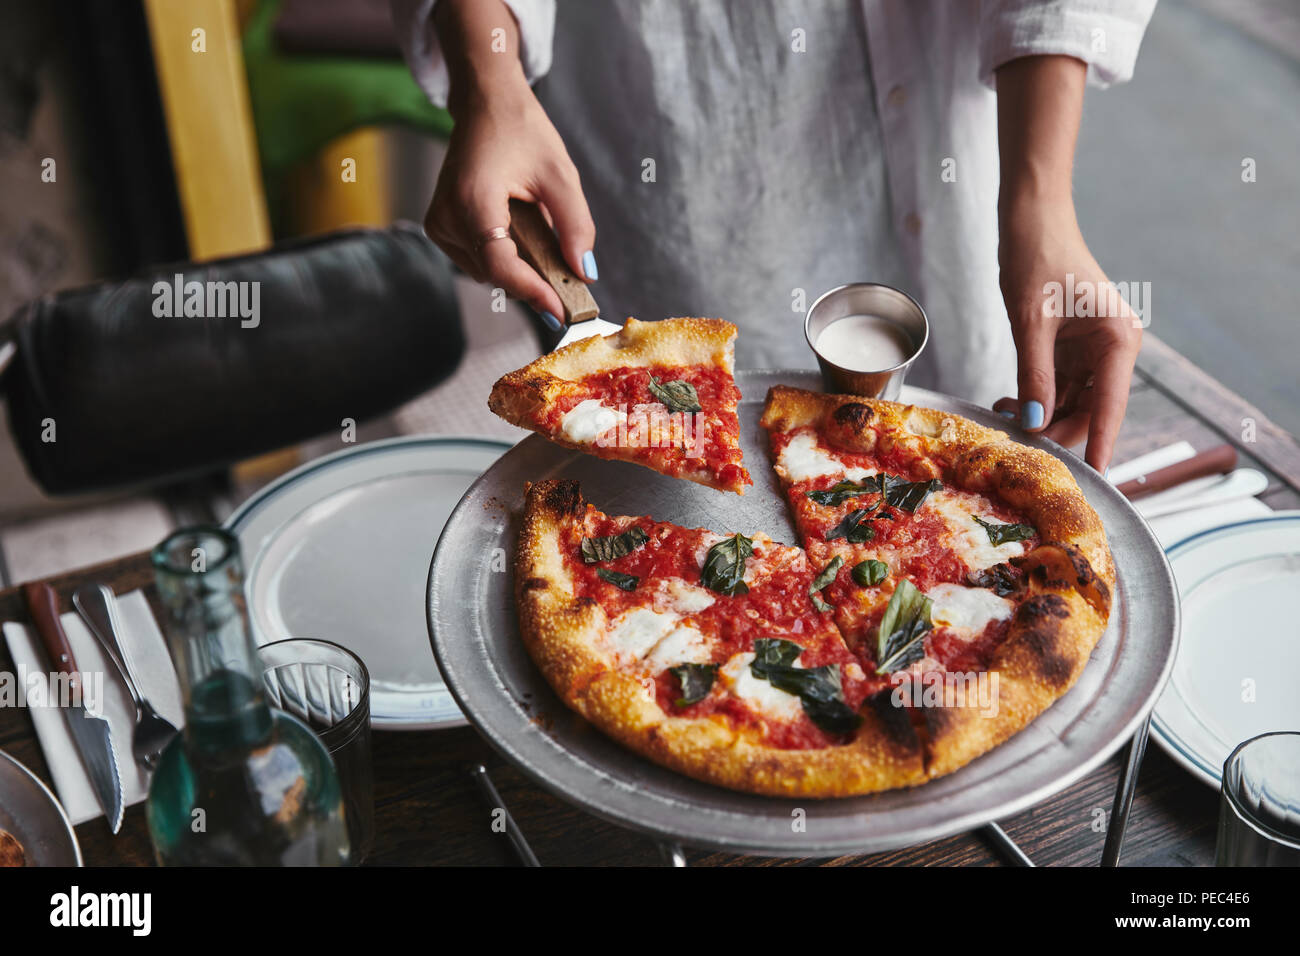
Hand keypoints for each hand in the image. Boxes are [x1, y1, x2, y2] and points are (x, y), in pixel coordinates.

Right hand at [425, 2, 594, 323]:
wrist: (485, 105)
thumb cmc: (520, 131)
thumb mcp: (561, 175)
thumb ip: (576, 226)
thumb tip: (585, 272)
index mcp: (473, 200)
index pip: (501, 265)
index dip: (532, 292)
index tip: (561, 311)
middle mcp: (448, 216)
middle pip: (496, 273)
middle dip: (533, 281)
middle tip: (569, 284)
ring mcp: (440, 224)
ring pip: (487, 272)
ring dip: (519, 268)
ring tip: (540, 237)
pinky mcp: (440, 227)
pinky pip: (478, 261)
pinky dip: (504, 258)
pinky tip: (519, 233)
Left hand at [994, 200, 1141, 472]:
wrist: (1032, 218)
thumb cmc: (1037, 256)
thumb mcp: (1031, 321)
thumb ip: (1035, 375)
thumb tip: (1034, 421)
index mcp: (1118, 340)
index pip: (1110, 407)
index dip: (1099, 444)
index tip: (1094, 478)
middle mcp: (1113, 348)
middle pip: (1090, 410)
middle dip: (1054, 429)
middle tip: (1014, 441)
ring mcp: (1093, 349)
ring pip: (1072, 402)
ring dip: (1039, 414)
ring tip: (1000, 413)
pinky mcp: (1072, 347)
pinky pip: (1057, 386)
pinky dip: (1034, 397)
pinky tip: (1007, 401)